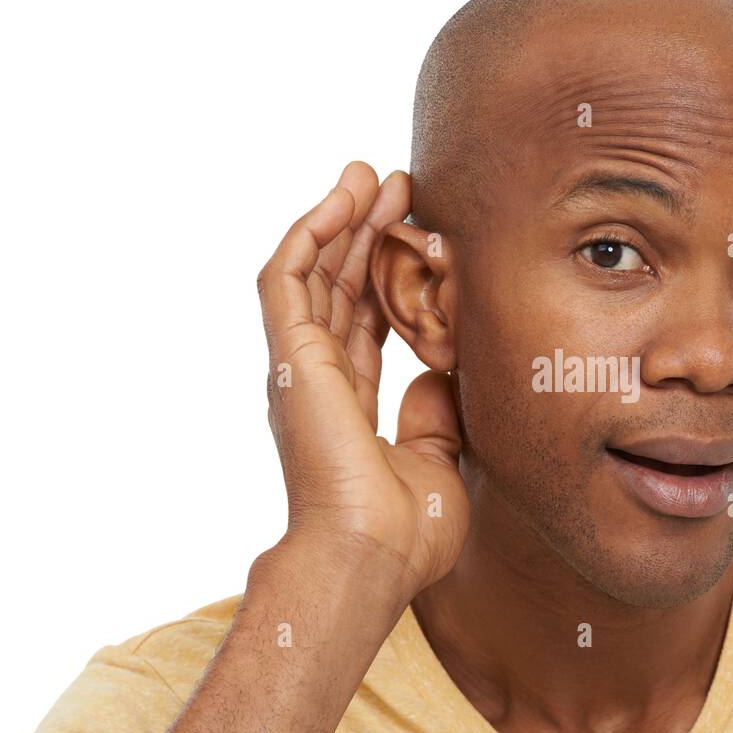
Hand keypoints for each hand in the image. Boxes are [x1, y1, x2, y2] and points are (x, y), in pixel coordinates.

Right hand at [255, 162, 468, 601]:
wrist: (371, 557)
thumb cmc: (405, 532)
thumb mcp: (438, 460)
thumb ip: (436, 412)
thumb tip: (444, 371)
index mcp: (348, 406)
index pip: (364, 323)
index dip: (386, 277)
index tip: (418, 238)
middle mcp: (317, 381)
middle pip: (338, 288)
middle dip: (366, 234)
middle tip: (398, 186)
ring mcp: (298, 368)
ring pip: (312, 272)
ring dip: (340, 220)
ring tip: (372, 175)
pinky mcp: (289, 357)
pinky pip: (288, 277)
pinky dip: (312, 233)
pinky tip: (343, 199)